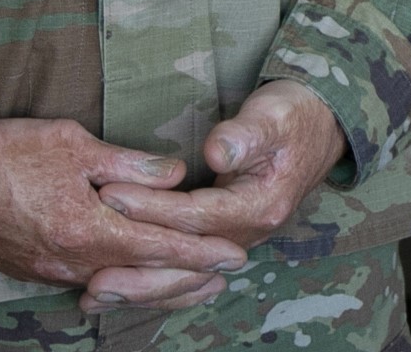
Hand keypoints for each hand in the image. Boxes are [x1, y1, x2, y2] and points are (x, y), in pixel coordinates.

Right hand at [0, 118, 244, 311]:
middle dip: (188, 277)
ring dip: (157, 283)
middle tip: (228, 275)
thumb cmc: (2, 150)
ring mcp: (48, 270)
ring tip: (194, 283)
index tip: (234, 255)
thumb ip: (128, 164)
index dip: (199, 251)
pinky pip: (87, 280)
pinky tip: (135, 278)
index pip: (156, 244)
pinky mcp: (31, 269)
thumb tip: (175, 174)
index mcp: (83, 228)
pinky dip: (120, 281)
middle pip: (142, 275)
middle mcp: (69, 260)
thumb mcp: (72, 142)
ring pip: (115, 282)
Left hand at [87, 80, 347, 311]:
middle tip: (92, 276)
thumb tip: (217, 152)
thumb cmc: (291, 116)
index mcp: (261, 206)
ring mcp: (235, 240)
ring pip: (183, 272)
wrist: (318, 127)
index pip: (196, 214)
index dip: (152, 207)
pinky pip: (185, 267)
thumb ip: (244, 135)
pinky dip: (153, 281)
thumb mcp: (272, 116)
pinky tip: (118, 290)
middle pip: (187, 259)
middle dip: (139, 269)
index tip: (109, 196)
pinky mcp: (221, 238)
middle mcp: (249, 233)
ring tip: (93, 294)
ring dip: (140, 286)